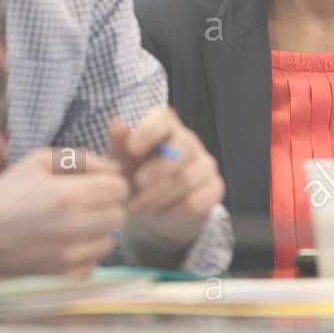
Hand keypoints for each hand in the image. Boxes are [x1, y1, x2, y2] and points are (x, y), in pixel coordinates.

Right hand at [0, 147, 127, 277]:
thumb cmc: (6, 194)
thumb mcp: (38, 161)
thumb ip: (82, 159)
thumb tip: (115, 168)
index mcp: (69, 195)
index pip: (120, 187)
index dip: (109, 183)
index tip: (95, 186)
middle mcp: (74, 228)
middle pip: (119, 215)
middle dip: (106, 207)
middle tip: (84, 205)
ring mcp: (69, 257)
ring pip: (108, 242)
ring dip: (96, 233)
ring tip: (70, 226)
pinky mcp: (63, 278)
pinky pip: (93, 264)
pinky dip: (83, 255)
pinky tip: (62, 246)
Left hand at [108, 108, 224, 251]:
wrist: (154, 211)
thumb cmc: (135, 179)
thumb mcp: (122, 164)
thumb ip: (119, 145)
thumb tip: (118, 125)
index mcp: (165, 128)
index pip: (164, 118)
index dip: (149, 131)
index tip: (133, 149)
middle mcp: (189, 142)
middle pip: (182, 147)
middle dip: (158, 168)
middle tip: (138, 183)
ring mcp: (205, 164)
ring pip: (188, 178)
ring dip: (159, 196)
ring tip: (138, 207)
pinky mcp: (215, 188)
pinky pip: (197, 201)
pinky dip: (173, 211)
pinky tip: (160, 214)